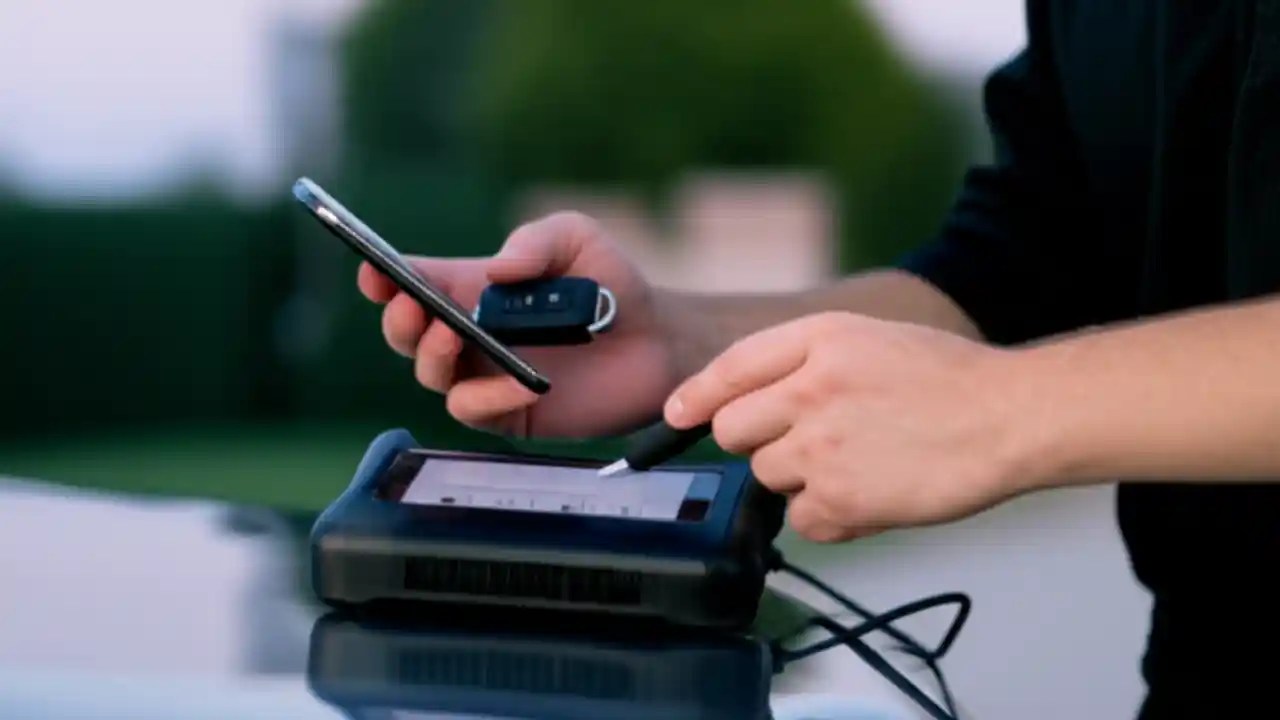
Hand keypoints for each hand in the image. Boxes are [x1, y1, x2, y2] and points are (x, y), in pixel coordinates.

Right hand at [358, 212, 676, 437]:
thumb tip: (494, 270)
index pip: (413, 282)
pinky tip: (520, 382)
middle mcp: (471, 334)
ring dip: (432, 357)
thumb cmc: (612, 284)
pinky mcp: (512, 413)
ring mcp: (487, 376)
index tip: (373, 271)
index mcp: (472, 288)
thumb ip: (535, 242)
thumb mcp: (576, 239)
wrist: (659, 341)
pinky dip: (487, 397)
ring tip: (454, 336)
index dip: (383, 278)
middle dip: (399, 321)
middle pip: (407, 334)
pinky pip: (476, 411)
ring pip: (431, 376)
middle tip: (411, 305)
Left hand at [663, 312, 1040, 540]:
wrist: (1008, 418)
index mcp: (818, 341)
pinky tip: (870, 493)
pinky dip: (829, 518)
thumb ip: (799, 359)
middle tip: (809, 440)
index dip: (696, 397)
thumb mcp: (866, 339)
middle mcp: (809, 389)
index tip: (678, 414)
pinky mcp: (838, 500)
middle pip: (732, 430)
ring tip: (858, 462)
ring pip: (767, 476)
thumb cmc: (946, 379)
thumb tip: (734, 398)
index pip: (730, 369)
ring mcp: (820, 447)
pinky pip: (801, 520)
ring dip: (799, 478)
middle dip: (758, 440)